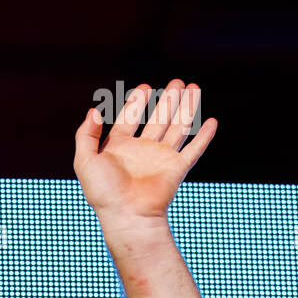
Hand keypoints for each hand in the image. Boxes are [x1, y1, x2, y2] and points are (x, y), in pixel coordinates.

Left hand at [74, 81, 216, 227]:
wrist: (127, 216)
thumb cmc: (104, 193)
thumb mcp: (85, 161)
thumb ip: (86, 135)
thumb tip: (94, 111)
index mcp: (120, 148)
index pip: (129, 118)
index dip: (136, 102)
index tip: (145, 87)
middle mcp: (142, 152)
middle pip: (158, 119)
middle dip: (168, 100)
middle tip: (177, 82)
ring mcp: (160, 160)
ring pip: (178, 128)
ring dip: (187, 108)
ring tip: (194, 88)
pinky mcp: (176, 169)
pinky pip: (194, 150)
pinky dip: (204, 137)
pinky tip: (212, 122)